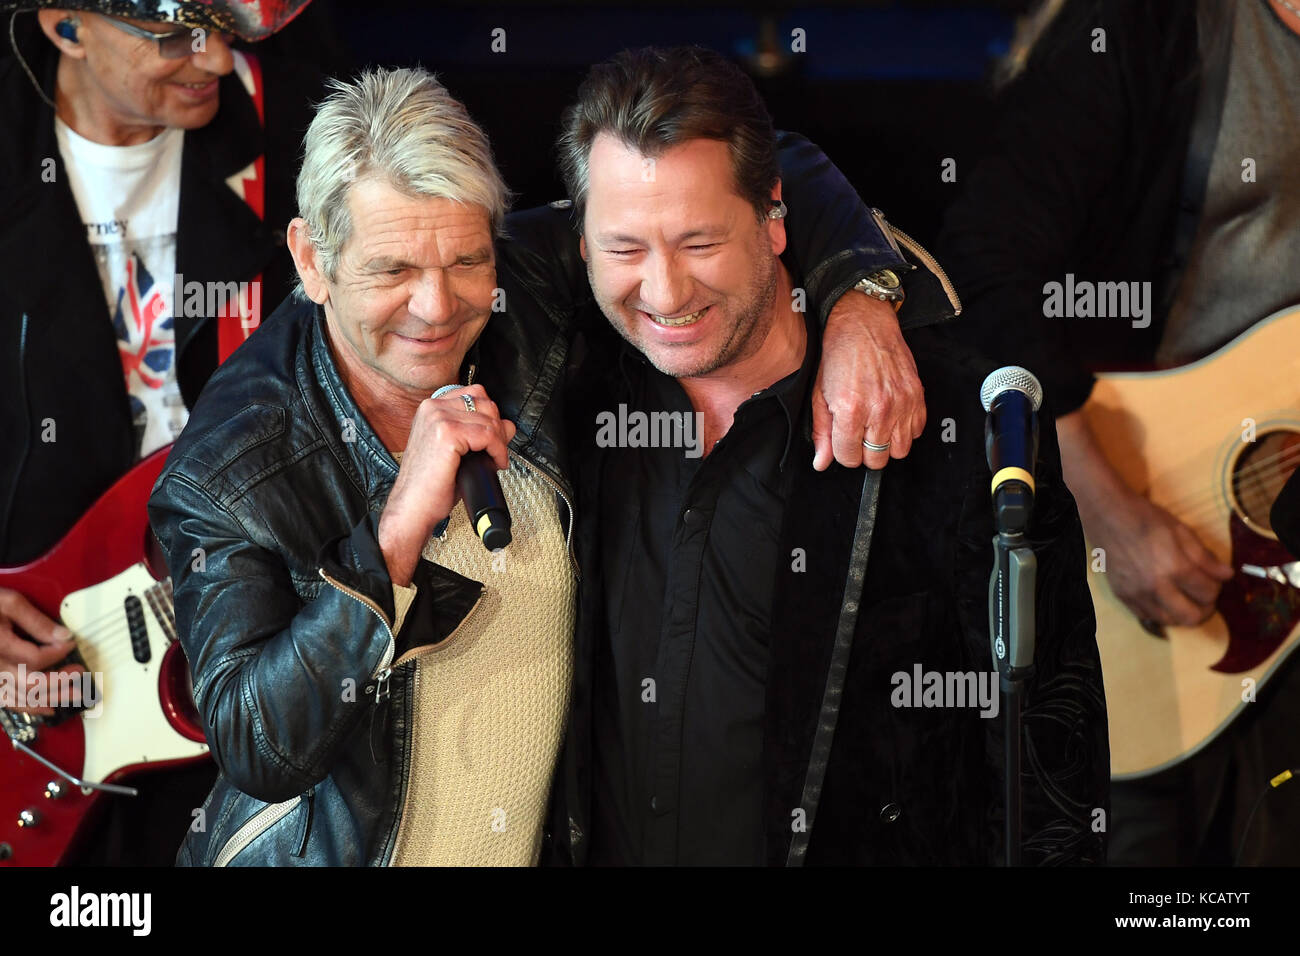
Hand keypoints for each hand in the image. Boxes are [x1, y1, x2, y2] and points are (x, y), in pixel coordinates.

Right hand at [0, 586, 81, 715]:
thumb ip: (36, 620)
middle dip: (60, 682)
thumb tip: (63, 636)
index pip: (35, 659)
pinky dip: (26, 706)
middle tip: (80, 672)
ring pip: (18, 698)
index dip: (58, 653)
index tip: (71, 644)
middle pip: (29, 685)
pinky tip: (46, 707)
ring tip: (73, 696)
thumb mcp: (8, 603)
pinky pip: (5, 700)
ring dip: (48, 700)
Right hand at [377, 385, 515, 585]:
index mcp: (431, 409)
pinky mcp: (447, 433)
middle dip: (498, 428)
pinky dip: (498, 450)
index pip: (475, 394)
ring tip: (495, 460)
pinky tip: (494, 463)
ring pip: (489, 419)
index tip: (494, 439)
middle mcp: (432, 408)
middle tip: (497, 452)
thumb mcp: (457, 451)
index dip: (491, 417)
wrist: (412, 508)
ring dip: (500, 442)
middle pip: (485, 403)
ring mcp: (438, 418)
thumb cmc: (430, 486)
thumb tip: (508, 425)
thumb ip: (479, 434)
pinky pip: (488, 434)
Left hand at [811, 291, 925, 470]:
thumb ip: (821, 432)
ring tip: (874, 425)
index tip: (842, 440)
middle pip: (877, 459)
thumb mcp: (819, 394)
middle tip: (858, 431)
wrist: (863, 323)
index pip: (849, 458)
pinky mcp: (917, 395)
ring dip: (886, 443)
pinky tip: (890, 415)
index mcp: (851, 410)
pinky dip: (904, 430)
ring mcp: (903, 403)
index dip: (843, 452)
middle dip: (864, 451)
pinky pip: (916, 432)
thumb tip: (821, 463)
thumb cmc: (838, 356)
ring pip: (899, 451)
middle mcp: (880, 410)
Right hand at [1084, 489, 1233, 626]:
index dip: (1217, 586)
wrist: (1107, 517)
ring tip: (1184, 598)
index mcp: (1176, 567)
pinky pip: (1147, 617)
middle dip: (1204, 608)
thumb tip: (1227, 575)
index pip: (1208, 592)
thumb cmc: (1147, 519)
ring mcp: (1138, 594)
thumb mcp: (1182, 531)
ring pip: (1170, 621)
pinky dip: (1160, 612)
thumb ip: (1205, 556)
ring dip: (1182, 612)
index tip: (1214, 579)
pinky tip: (1163, 598)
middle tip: (1203, 596)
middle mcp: (1157, 587)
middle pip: (1192, 616)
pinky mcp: (1123, 596)